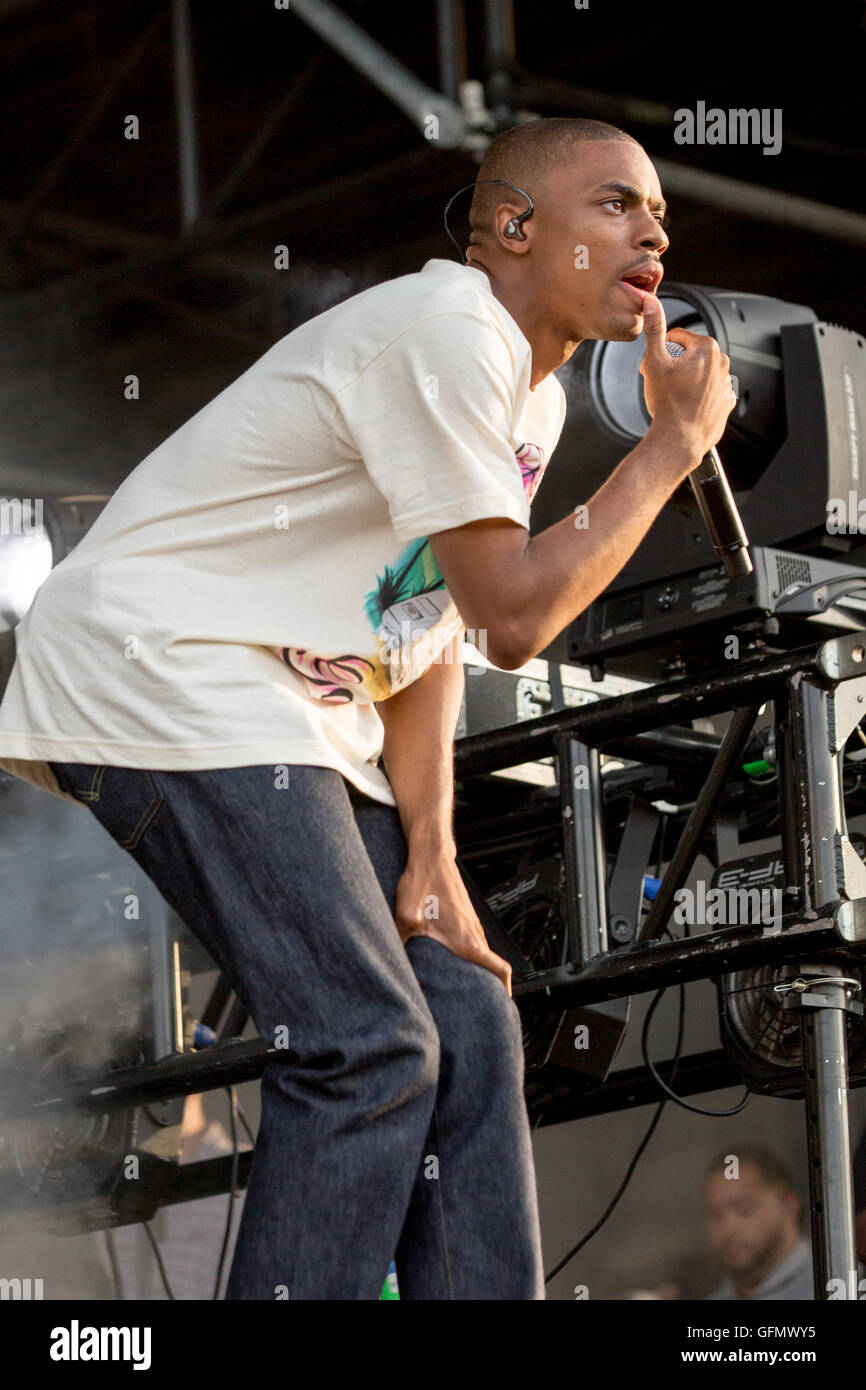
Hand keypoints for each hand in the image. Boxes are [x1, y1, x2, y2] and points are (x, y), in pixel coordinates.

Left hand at [394, 851, 512, 994]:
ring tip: (461, 982)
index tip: (504, 1001)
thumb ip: (401, 944)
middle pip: (491, 965)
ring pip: (480, 951)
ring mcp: (471, 922)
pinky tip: (447, 955)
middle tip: (476, 1001)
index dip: (506, 988)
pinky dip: (467, 951)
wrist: (430, 854)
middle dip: (488, 984)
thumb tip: (392, 963)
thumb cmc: (423, 882)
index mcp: (467, 939)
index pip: (500, 967)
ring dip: (476, 966)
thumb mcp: (406, 917)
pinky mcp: (464, 914)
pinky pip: (472, 939)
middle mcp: (474, 931)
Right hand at [639, 293, 736, 469]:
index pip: (678, 337)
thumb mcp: (655, 361)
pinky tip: (685, 405)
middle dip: (674, 365)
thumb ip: (654, 329)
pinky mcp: (726, 403)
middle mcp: (721, 364)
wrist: (679, 440)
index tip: (656, 364)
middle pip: (690, 355)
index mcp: (707, 348)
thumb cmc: (669, 405)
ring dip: (685, 380)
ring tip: (673, 396)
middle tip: (661, 381)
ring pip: (699, 374)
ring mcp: (726, 384)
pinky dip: (697, 396)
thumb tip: (651, 303)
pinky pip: (708, 392)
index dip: (662, 350)